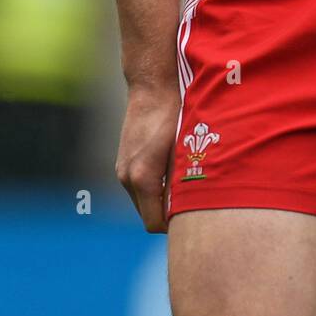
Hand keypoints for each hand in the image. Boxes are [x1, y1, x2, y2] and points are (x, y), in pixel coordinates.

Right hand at [116, 83, 179, 231]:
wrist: (152, 87)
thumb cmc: (174, 116)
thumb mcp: (182, 153)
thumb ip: (180, 185)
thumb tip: (184, 213)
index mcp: (142, 178)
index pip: (154, 223)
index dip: (173, 228)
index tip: (192, 222)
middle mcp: (126, 177)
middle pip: (147, 215)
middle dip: (167, 216)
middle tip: (193, 208)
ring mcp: (122, 169)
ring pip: (142, 201)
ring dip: (160, 201)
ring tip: (183, 187)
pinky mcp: (122, 162)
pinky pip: (138, 187)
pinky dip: (152, 189)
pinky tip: (171, 173)